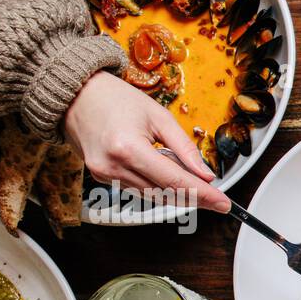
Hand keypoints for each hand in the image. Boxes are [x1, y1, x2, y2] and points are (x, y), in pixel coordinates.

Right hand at [63, 70, 230, 211]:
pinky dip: (157, 186)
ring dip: (175, 191)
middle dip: (194, 196)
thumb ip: (184, 148)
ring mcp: (104, 175)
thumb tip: (206, 175)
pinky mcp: (101, 179)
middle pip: (166, 194)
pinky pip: (139, 190)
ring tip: (187, 175)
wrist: (76, 95)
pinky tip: (164, 172)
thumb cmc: (115, 99)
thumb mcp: (159, 116)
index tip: (223, 204)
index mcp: (129, 149)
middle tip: (215, 194)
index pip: (175, 182)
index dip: (204, 196)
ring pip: (154, 196)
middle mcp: (113, 167)